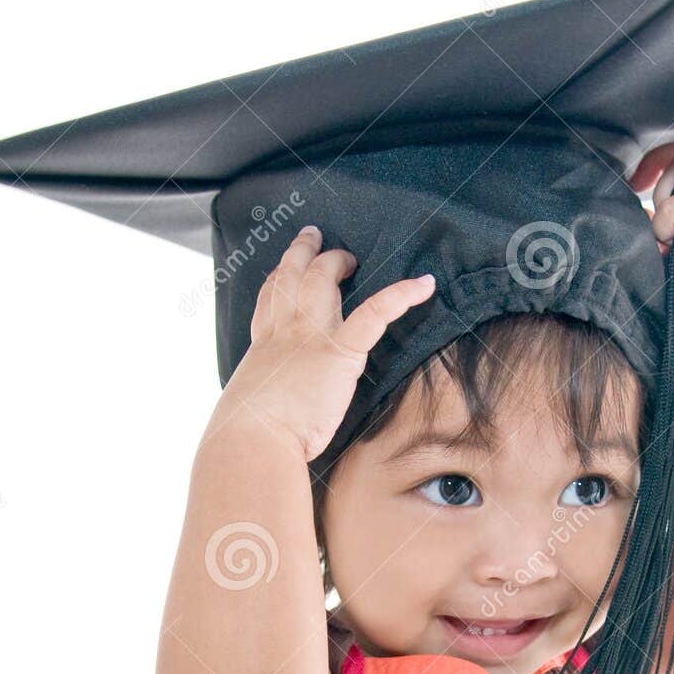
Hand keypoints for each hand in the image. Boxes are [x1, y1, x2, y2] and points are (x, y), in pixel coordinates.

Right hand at [213, 225, 436, 461]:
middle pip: (292, 278)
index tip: (283, 267)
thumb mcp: (252, 408)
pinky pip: (375, 313)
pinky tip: (423, 285)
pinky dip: (401, 296)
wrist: (254, 436)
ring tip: (352, 254)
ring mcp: (310, 335)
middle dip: (305, 253)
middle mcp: (284, 332)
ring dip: (337, 260)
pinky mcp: (340, 351)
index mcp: (263, 347)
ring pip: (322, 281)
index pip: (269, 301)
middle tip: (315, 237)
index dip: (277, 279)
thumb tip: (270, 416)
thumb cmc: (250, 435)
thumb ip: (269, 400)